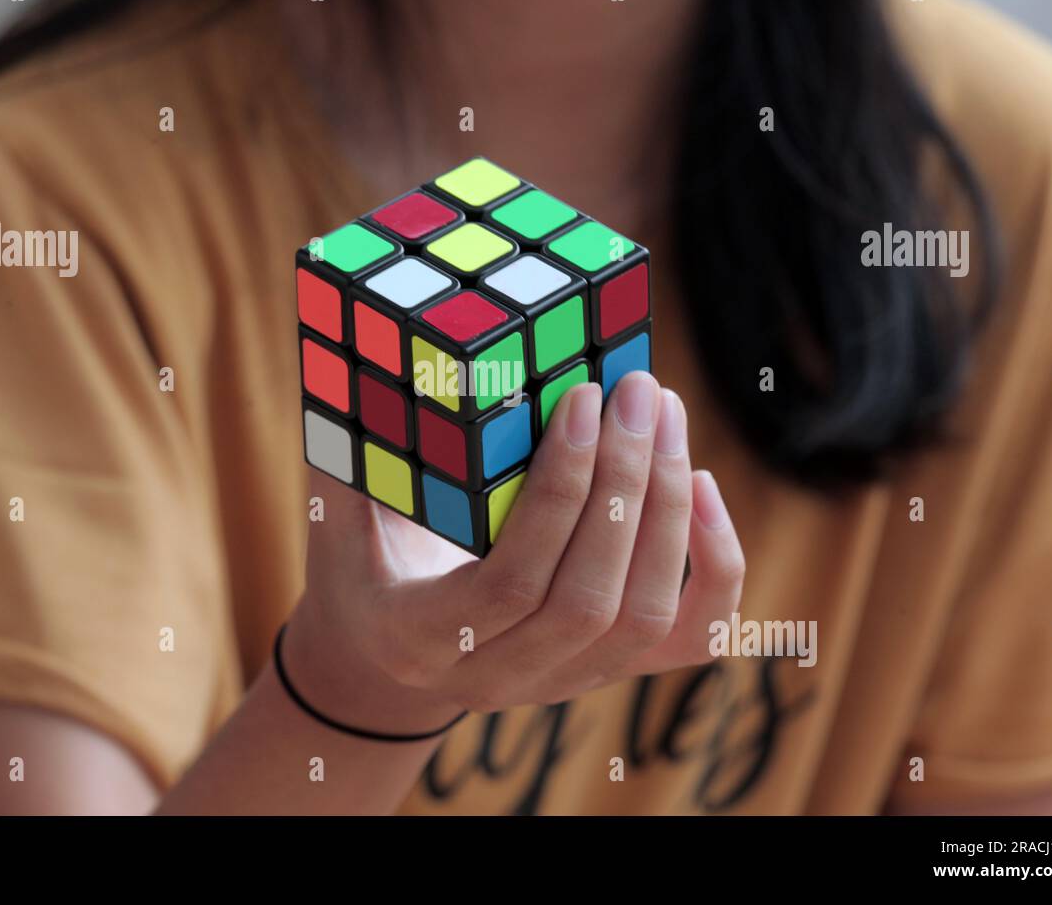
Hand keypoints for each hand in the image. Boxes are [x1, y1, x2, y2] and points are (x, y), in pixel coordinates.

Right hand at [284, 371, 744, 732]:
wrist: (390, 660)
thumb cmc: (361, 570)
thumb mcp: (336, 518)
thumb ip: (353, 457)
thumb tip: (371, 369)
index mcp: (422, 641)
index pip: (509, 582)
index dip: (557, 493)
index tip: (581, 400)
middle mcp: (498, 679)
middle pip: (589, 600)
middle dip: (624, 484)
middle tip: (638, 391)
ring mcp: (563, 683)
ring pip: (644, 616)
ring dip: (666, 507)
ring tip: (666, 414)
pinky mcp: (612, 671)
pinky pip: (692, 638)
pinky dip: (716, 564)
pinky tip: (703, 486)